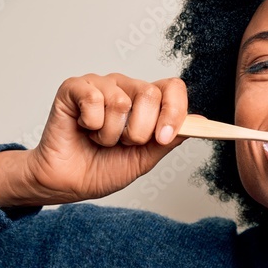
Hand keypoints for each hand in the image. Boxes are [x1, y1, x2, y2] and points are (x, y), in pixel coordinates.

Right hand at [21, 73, 190, 204]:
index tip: (162, 138)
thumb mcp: (144, 159)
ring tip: (99, 138)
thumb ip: (169, 139)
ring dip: (110, 134)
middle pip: (150, 95)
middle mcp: (126, 88)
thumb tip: (199, 122)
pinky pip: (93, 100)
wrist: (68, 183)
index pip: (173, 87)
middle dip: (138, 132)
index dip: (173, 112)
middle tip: (121, 143)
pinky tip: (83, 128)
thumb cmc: (102, 169)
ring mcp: (100, 85)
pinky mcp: (74, 88)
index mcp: (146, 102)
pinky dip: (90, 124)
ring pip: (121, 102)